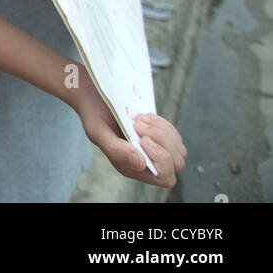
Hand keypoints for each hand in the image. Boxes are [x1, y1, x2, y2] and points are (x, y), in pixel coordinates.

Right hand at [72, 74, 186, 187]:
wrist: (94, 96)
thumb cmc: (93, 114)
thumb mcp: (97, 131)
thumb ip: (115, 149)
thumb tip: (139, 163)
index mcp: (130, 168)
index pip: (164, 177)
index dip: (160, 158)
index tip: (142, 138)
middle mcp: (145, 163)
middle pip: (175, 163)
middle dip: (162, 141)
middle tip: (138, 123)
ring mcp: (154, 150)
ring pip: (178, 150)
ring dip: (163, 131)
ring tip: (140, 118)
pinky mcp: (159, 137)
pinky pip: (175, 137)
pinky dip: (164, 125)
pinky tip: (146, 117)